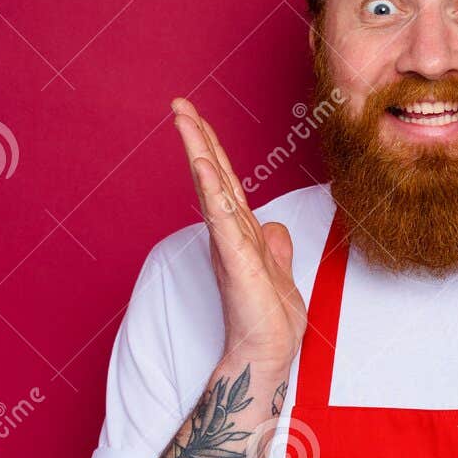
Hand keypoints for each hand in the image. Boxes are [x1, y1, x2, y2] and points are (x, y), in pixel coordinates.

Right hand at [172, 97, 304, 376]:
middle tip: (179, 104)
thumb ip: (273, 245)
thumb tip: (275, 224)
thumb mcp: (278, 270)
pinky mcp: (237, 263)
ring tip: (185, 121)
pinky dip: (213, 193)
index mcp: (239, 232)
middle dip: (197, 138)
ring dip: (200, 154)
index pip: (224, 181)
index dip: (210, 147)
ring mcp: (231, 246)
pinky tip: (204, 167)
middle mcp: (230, 234)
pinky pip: (223, 221)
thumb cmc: (268, 318)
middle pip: (212, 176)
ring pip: (213, 191)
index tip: (194, 116)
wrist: (268, 353)